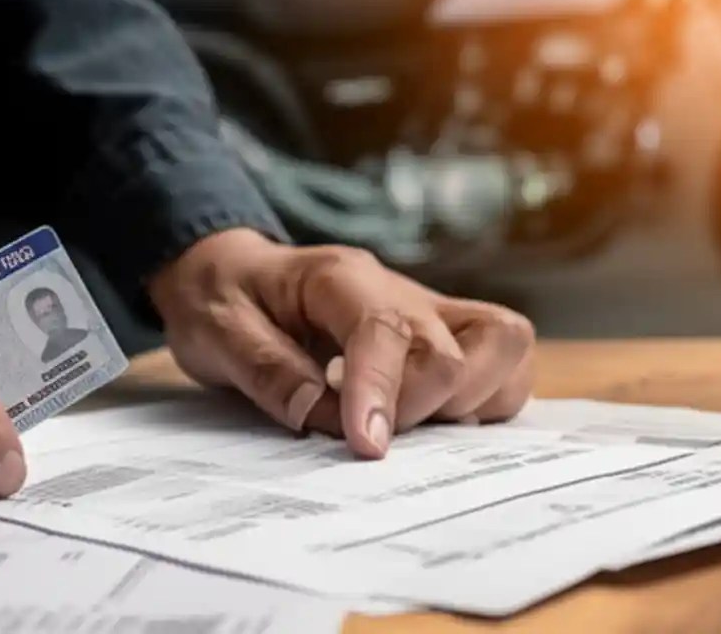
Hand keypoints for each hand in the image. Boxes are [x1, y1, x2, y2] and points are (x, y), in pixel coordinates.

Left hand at [149, 229, 535, 458]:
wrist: (233, 272)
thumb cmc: (223, 297)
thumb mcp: (215, 329)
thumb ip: (266, 369)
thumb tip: (320, 414)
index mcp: (338, 278)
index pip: (384, 329)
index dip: (381, 392)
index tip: (367, 447)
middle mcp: (400, 290)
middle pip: (453, 350)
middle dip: (417, 410)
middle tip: (366, 436)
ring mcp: (432, 311)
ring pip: (505, 344)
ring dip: (470, 403)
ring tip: (410, 427)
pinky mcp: (447, 336)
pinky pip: (506, 360)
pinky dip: (489, 399)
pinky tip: (436, 422)